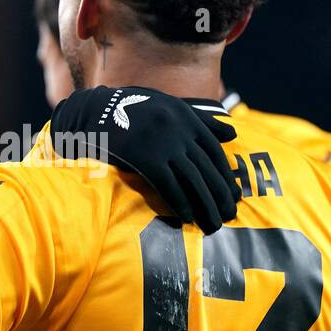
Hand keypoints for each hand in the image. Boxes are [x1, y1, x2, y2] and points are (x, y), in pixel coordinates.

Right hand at [49, 86, 239, 233]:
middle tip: (229, 216)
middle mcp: (179, 129)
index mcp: (186, 117)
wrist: (96, 111)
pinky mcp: (145, 157)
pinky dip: (180, 203)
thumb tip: (233, 133)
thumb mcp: (169, 106)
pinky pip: (168, 184)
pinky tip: (187, 218)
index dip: (226, 176)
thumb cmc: (133, 108)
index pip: (215, 151)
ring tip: (213, 224)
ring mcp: (163, 143)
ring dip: (205, 205)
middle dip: (220, 195)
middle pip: (207, 168)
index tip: (234, 196)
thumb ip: (201, 120)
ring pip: (192, 179)